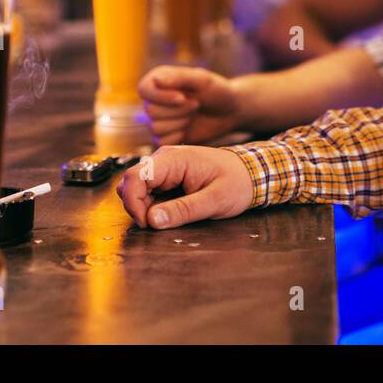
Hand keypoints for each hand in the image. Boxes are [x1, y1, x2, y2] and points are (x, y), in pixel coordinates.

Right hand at [115, 145, 253, 228]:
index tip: (147, 223)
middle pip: (130, 182)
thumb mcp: (215, 200)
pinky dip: (151, 205)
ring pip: (136, 187)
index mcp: (174, 159)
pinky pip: (148, 191)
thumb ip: (183, 210)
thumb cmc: (237, 182)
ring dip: (143, 206)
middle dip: (136, 206)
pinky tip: (171, 211)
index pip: (135, 176)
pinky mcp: (167, 176)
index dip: (133, 202)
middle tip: (158, 223)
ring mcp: (165, 166)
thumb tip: (151, 221)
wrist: (252, 172)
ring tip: (169, 216)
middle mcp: (165, 158)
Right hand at [138, 65, 238, 144]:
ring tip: (194, 114)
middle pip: (151, 111)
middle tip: (196, 105)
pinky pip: (162, 142)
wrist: (230, 111)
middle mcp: (155, 100)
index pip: (144, 89)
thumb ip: (179, 77)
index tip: (182, 98)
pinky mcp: (166, 136)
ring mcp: (159, 119)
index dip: (160, 96)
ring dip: (180, 123)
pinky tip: (190, 127)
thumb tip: (156, 80)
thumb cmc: (217, 90)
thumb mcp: (202, 79)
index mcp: (160, 81)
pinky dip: (179, 136)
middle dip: (178, 111)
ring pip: (155, 128)